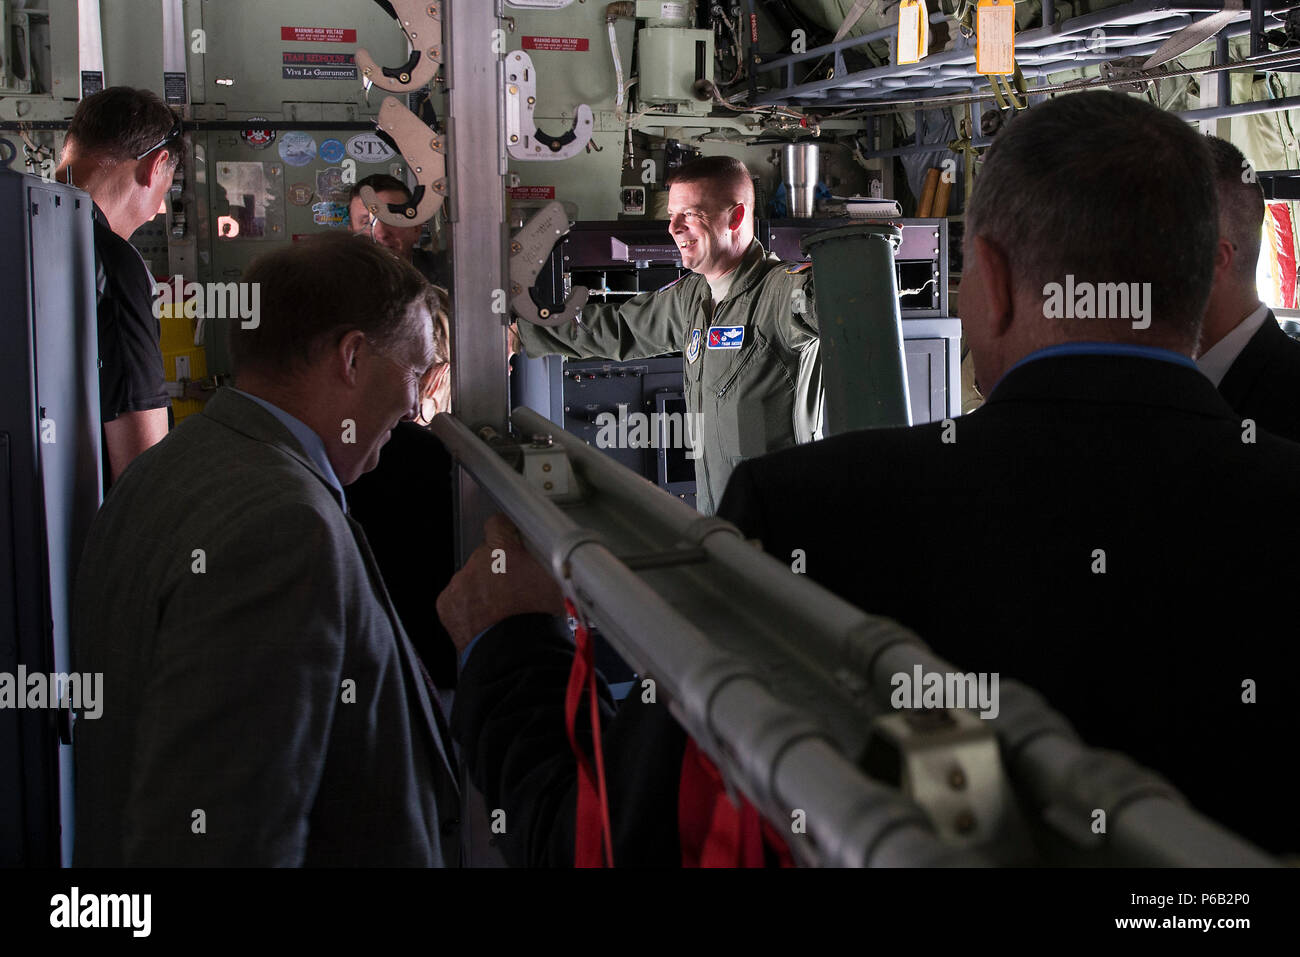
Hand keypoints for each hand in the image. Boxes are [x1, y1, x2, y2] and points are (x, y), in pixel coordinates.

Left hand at [436, 514, 564, 652]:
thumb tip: (538, 557)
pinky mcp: (447, 603)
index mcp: (505, 550)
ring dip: (482, 592)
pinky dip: (468, 608)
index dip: (505, 532)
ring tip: (500, 614)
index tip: (508, 537)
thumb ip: (537, 562)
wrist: (516, 657)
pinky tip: (484, 622)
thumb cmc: (539, 623)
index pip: (498, 524)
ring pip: (470, 580)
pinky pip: (457, 599)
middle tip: (513, 592)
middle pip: (485, 557)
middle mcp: (478, 561)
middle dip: (496, 571)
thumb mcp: (552, 582)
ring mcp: (460, 582)